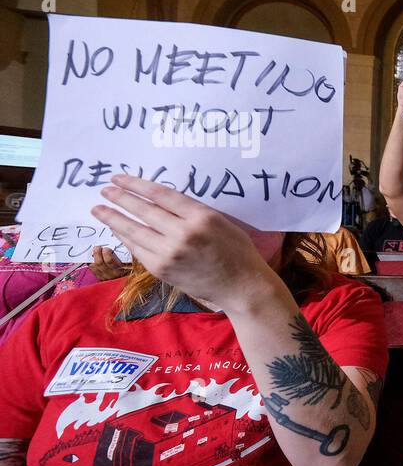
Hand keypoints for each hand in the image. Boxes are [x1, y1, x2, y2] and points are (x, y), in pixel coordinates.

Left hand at [91, 174, 277, 311]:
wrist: (242, 287)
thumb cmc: (237, 252)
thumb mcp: (221, 222)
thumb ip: (192, 212)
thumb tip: (160, 202)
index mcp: (201, 217)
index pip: (160, 194)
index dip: (136, 185)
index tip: (119, 178)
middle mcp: (183, 234)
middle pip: (143, 211)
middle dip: (120, 199)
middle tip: (104, 190)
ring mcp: (170, 253)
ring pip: (134, 231)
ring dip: (113, 219)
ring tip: (99, 209)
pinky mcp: (162, 269)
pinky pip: (138, 250)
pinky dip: (126, 238)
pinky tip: (118, 230)